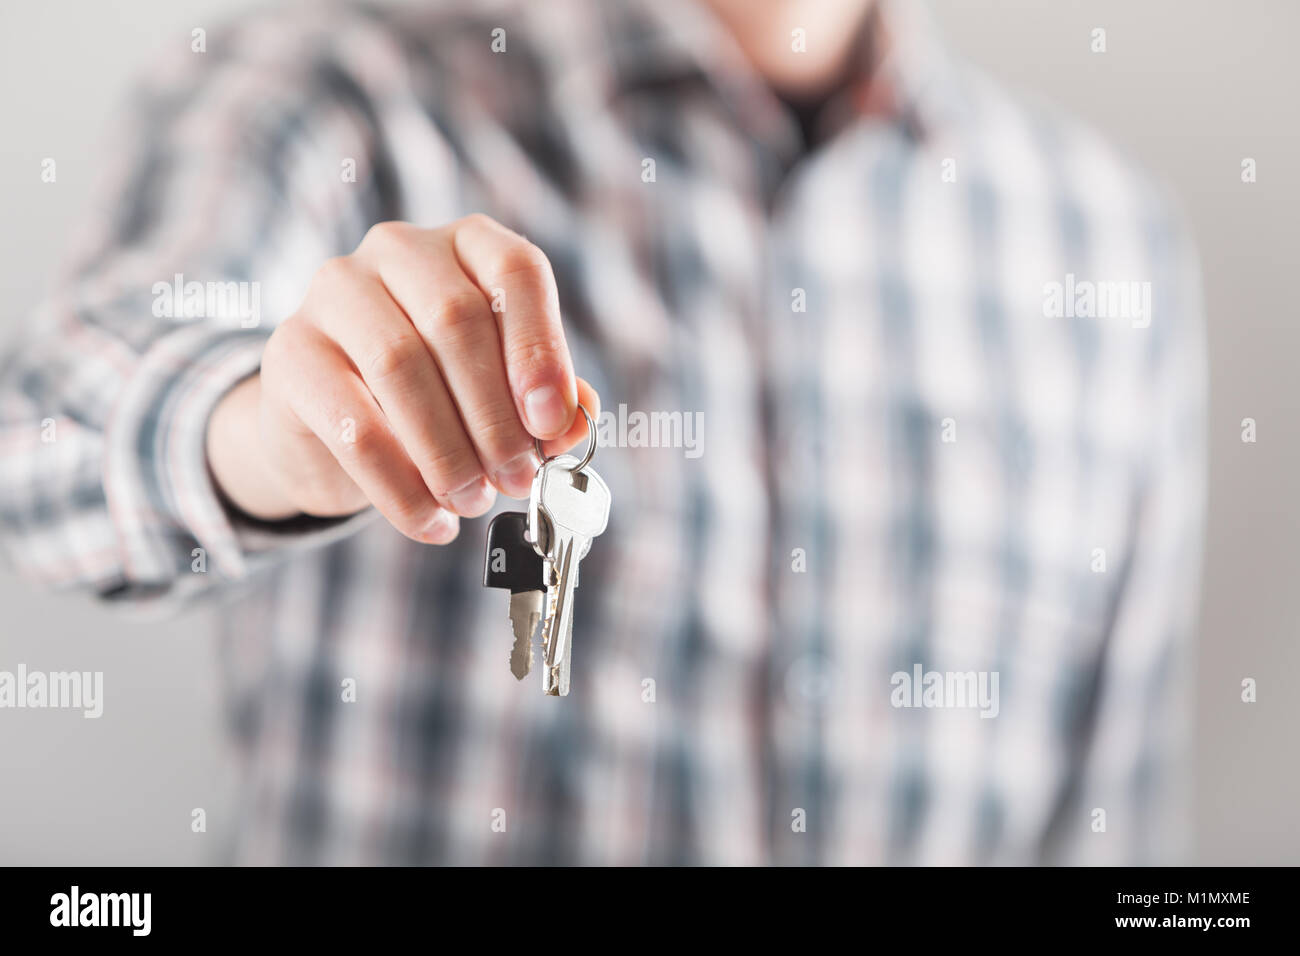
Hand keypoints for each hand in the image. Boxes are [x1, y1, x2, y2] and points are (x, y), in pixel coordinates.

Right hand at [206, 215, 599, 543]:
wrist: (329, 424)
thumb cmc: (435, 398)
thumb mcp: (498, 393)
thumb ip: (545, 402)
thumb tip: (576, 423)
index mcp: (465, 245)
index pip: (515, 270)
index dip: (540, 348)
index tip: (551, 423)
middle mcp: (398, 250)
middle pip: (457, 320)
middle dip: (496, 417)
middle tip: (515, 479)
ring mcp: (334, 294)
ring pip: (400, 366)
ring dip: (448, 451)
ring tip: (472, 500)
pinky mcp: (290, 352)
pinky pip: (352, 425)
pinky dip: (401, 487)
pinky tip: (430, 520)